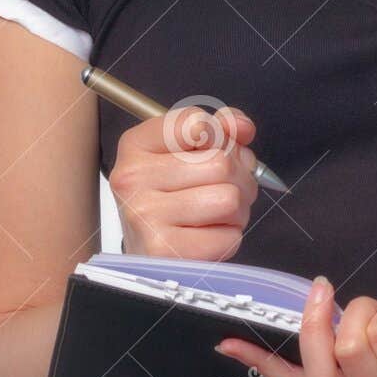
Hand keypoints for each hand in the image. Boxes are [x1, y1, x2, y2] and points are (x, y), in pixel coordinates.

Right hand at [109, 104, 259, 259]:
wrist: (147, 253)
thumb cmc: (171, 199)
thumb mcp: (186, 152)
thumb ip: (220, 129)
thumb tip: (242, 127)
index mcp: (136, 145)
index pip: (197, 123)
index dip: (220, 138)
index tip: (211, 152)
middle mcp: (133, 177)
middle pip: (222, 163)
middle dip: (239, 178)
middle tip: (224, 189)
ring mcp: (145, 215)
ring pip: (229, 199)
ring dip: (237, 210)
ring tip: (217, 214)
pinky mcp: (163, 250)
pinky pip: (228, 237)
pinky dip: (229, 238)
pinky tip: (208, 236)